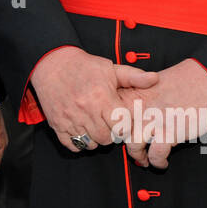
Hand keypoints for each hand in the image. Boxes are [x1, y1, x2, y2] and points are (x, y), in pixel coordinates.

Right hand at [29, 46, 158, 152]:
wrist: (52, 62)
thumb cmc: (83, 66)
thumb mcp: (110, 68)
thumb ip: (133, 76)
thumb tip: (154, 79)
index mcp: (101, 97)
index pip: (121, 127)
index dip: (125, 126)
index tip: (122, 120)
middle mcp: (85, 110)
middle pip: (107, 139)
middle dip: (112, 135)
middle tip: (110, 124)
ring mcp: (69, 119)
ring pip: (90, 144)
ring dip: (97, 139)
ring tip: (97, 127)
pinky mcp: (57, 124)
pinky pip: (72, 145)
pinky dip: (79, 143)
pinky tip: (83, 131)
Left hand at [114, 58, 206, 169]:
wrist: (205, 80)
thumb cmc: (182, 82)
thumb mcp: (149, 84)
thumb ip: (135, 98)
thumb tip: (126, 112)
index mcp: (132, 95)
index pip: (109, 116)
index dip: (111, 127)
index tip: (117, 134)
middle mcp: (139, 108)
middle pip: (118, 133)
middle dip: (122, 144)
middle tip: (130, 149)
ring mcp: (153, 121)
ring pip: (132, 147)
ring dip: (138, 157)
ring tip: (142, 160)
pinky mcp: (170, 132)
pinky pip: (156, 155)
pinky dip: (158, 162)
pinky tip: (161, 162)